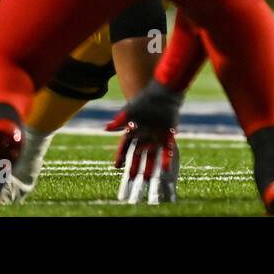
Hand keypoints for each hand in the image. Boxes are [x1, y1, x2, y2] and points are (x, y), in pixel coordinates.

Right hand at [107, 80, 182, 203]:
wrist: (163, 94)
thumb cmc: (145, 101)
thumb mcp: (131, 110)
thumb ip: (120, 120)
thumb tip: (105, 129)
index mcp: (133, 131)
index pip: (125, 147)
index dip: (120, 156)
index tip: (116, 166)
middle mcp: (144, 136)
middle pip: (137, 155)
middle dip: (134, 166)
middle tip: (131, 178)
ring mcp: (156, 137)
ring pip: (152, 156)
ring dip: (150, 167)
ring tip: (147, 179)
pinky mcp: (168, 136)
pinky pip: (167, 150)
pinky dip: (166, 159)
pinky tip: (166, 169)